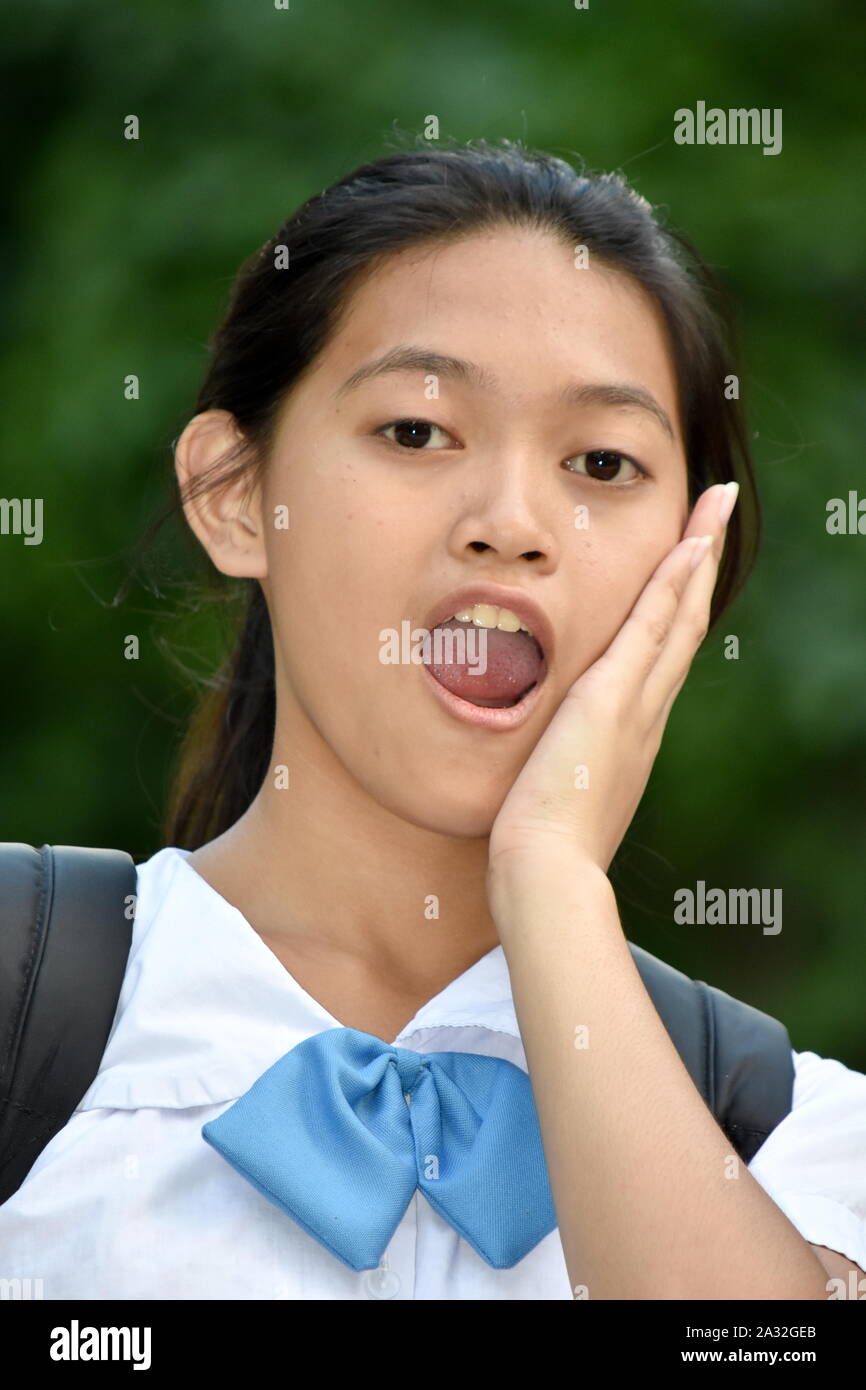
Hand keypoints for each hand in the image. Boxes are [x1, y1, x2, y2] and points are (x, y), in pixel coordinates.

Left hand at [487, 480, 738, 883]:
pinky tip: (691, 542)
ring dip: (699, 555)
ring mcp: (636, 706)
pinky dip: (673, 585)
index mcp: (631, 736)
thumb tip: (540, 773)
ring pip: (678, 616)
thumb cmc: (541, 850)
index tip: (686, 571)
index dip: (678, 610)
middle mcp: (646, 716)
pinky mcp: (613, 699)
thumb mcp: (555, 801)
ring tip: (718, 505)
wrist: (546, 874)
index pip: (660, 658)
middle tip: (718, 515)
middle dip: (701, 567)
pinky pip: (651, 629)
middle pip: (684, 626)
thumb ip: (557, 773)